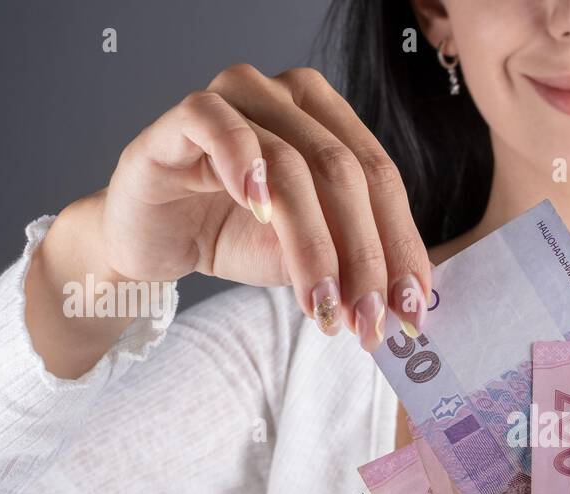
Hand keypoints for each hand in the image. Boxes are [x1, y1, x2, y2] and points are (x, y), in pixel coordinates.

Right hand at [28, 64, 429, 376]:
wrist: (156, 239)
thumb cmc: (237, 234)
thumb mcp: (311, 255)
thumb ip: (356, 262)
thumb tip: (412, 302)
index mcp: (332, 119)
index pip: (382, 178)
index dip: (400, 245)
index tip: (412, 309)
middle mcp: (289, 97)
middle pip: (345, 172)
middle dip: (364, 256)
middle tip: (370, 319)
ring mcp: (236, 99)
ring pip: (292, 165)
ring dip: (315, 246)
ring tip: (323, 305)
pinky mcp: (182, 118)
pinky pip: (218, 127)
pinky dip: (244, 166)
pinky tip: (259, 212)